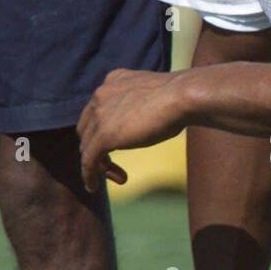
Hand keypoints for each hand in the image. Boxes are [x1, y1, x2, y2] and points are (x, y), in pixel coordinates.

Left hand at [77, 69, 189, 191]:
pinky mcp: (104, 135)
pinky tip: (93, 186)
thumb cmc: (179, 98)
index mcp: (112, 82)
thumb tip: (147, 119)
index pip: (97, 112)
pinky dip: (89, 175)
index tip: (122, 145)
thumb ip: (139, 105)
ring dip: (99, 164)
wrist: (183, 97)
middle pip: (88, 130)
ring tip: (119, 177)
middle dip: (97, 148)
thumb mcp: (152, 97)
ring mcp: (99, 115)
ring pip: (87, 147)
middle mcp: (100, 95)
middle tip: (115, 164)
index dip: (104, 131)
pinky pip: (88, 160)